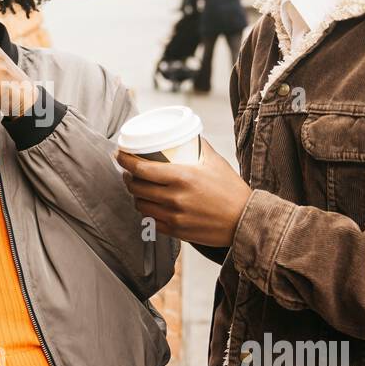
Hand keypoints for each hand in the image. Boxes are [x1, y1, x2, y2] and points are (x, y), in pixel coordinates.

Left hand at [116, 137, 253, 247]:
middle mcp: (175, 197)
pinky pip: (151, 221)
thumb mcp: (216, 162)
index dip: (125, 161)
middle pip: (136, 187)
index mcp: (182, 177)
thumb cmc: (232, 191)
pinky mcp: (176, 231)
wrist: (245, 221)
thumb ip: (199, 146)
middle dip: (128, 178)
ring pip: (141, 205)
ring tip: (138, 188)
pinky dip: (147, 212)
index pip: (142, 168)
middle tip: (128, 171)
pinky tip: (149, 205)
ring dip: (136, 196)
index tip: (119, 155)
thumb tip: (186, 135)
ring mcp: (174, 216)